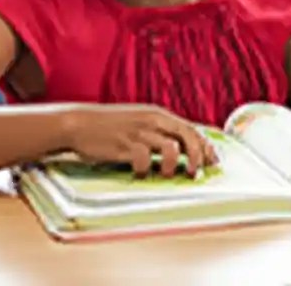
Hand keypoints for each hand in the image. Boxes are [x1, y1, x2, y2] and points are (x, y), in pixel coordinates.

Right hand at [64, 104, 216, 177]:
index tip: (212, 162)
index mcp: (158, 115)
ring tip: (168, 175)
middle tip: (195, 173)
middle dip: (197, 156)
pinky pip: (144, 159)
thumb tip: (182, 150)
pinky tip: (140, 175)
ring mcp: (139, 132)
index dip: (204, 146)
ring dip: (174, 165)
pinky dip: (146, 170)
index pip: (190, 129)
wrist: (79, 124)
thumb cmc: (110, 128)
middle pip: (187, 136)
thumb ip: (159, 133)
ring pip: (171, 148)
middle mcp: (152, 120)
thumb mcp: (139, 123)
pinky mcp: (124, 144)